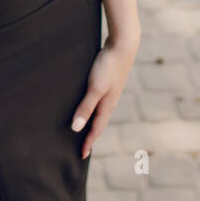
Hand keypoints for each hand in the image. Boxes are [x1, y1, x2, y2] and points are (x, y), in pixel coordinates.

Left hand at [71, 37, 137, 159]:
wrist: (123, 45)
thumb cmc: (108, 66)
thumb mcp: (95, 88)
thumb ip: (85, 107)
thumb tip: (76, 128)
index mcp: (107, 105)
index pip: (96, 129)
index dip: (88, 142)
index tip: (82, 155)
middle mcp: (110, 101)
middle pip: (99, 123)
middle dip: (91, 135)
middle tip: (83, 147)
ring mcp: (110, 91)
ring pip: (100, 111)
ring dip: (92, 121)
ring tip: (85, 128)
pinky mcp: (108, 81)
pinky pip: (99, 100)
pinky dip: (93, 108)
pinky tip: (89, 104)